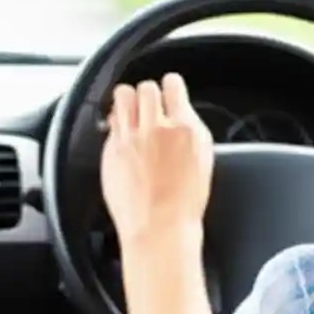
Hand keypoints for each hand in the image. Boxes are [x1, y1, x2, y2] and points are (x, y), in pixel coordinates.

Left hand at [101, 73, 213, 250]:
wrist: (160, 228)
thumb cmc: (184, 203)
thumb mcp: (203, 159)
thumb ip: (190, 131)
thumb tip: (180, 115)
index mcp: (185, 128)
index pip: (173, 85)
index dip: (170, 86)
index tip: (169, 91)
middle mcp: (157, 128)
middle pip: (146, 87)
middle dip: (148, 93)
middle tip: (149, 104)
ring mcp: (131, 138)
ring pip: (123, 95)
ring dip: (128, 99)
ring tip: (131, 110)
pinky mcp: (111, 150)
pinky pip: (111, 121)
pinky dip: (116, 122)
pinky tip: (123, 132)